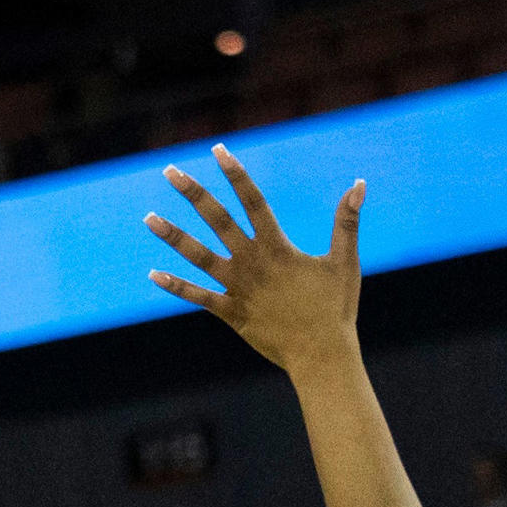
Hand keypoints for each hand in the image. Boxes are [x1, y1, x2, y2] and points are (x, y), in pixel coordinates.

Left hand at [147, 143, 362, 370]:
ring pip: (198, 256)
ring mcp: (238, 287)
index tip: (218, 151)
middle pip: (217, 219)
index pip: (252, 201)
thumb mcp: (345, 260)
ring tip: (148, 217)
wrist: (321, 355)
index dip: (236, 174)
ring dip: (173, 235)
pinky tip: (152, 274)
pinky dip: (175, 286)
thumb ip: (347, 221)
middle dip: (193, 194)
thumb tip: (359, 183)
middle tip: (169, 172)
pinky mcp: (231, 313)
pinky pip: (198, 297)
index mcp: (277, 246)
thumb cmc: (335, 308)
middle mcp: (252, 262)